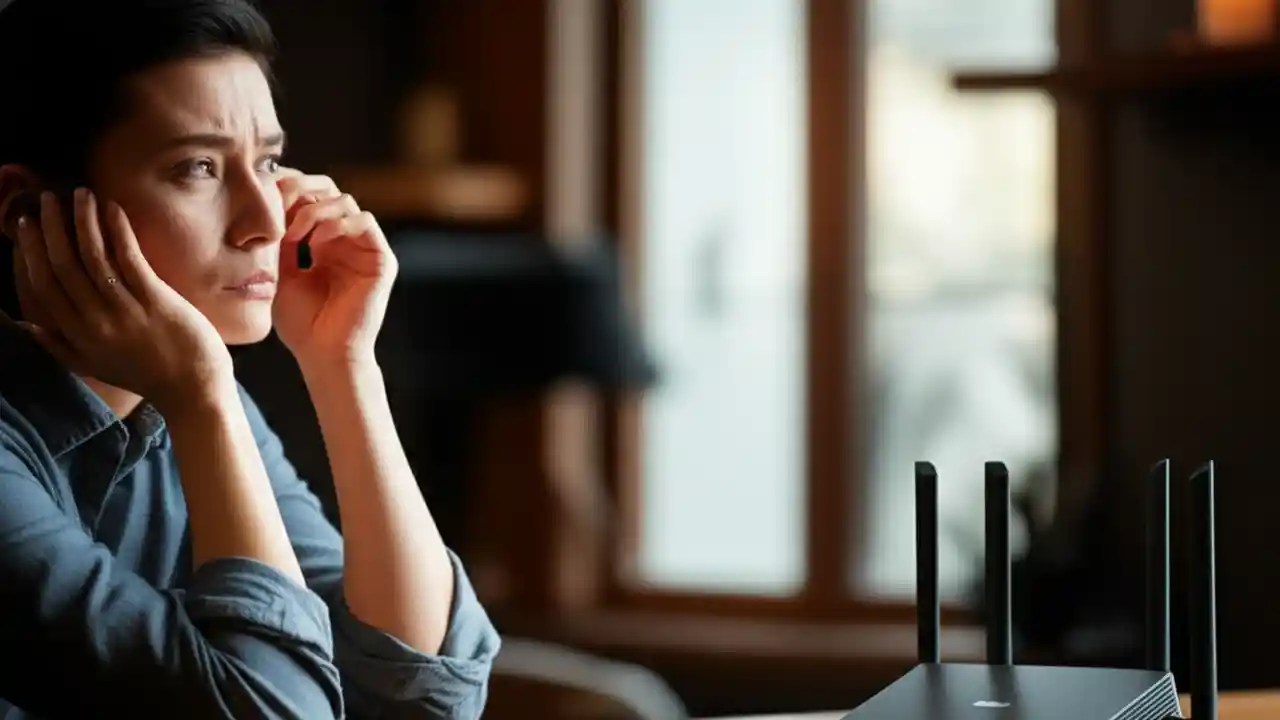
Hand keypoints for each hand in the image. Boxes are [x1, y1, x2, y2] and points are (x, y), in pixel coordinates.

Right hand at [10, 189, 232, 411]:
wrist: (193, 390)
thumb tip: (27, 324)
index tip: (26, 224)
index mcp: (77, 335)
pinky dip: (117, 229)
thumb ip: (59, 345)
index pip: (43, 285)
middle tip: (48, 198)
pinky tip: (111, 208)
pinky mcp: (156, 300)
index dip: (31, 251)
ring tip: (80, 193)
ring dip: (83, 220)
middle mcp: (95, 322)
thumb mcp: (94, 366)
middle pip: (63, 265)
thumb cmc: (147, 376)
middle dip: (52, 227)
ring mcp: (126, 310)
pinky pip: (129, 257)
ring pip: (92, 256)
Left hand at [274, 170, 396, 367]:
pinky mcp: (381, 260)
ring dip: (315, 210)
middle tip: (278, 203)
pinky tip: (316, 243)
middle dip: (302, 189)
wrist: (324, 354)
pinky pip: (365, 222)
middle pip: (329, 191)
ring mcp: (365, 249)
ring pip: (345, 201)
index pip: (311, 198)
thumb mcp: (280, 273)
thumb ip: (280, 239)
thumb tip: (268, 203)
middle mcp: (347, 242)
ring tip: (295, 234)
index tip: (263, 194)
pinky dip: (338, 224)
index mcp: (325, 244)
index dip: (289, 189)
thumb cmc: (302, 324)